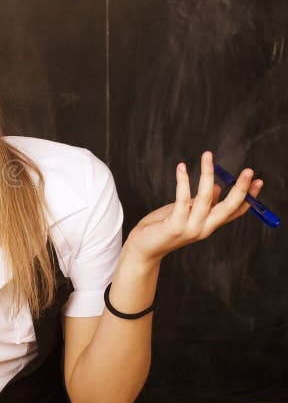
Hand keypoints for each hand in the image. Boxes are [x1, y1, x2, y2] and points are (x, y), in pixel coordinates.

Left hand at [124, 150, 264, 263]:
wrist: (143, 246)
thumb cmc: (163, 226)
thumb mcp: (186, 212)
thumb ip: (202, 203)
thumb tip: (218, 187)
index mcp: (209, 224)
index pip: (235, 211)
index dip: (248, 197)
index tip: (258, 181)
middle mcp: (204, 228)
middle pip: (228, 207)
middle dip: (240, 189)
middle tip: (249, 171)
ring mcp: (191, 228)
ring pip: (205, 198)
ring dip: (207, 174)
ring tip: (208, 156)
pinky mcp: (175, 225)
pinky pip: (182, 199)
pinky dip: (183, 181)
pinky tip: (182, 167)